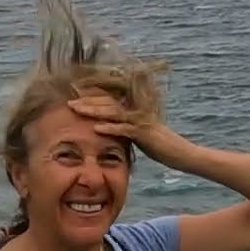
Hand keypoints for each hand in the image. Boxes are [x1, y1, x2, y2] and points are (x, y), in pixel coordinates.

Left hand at [67, 94, 194, 167]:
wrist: (180, 153)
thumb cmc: (160, 146)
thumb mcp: (140, 134)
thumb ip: (127, 128)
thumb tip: (112, 128)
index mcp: (134, 109)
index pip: (110, 99)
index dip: (93, 97)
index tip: (75, 97)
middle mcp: (137, 111)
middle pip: (108, 102)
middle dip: (88, 101)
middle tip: (69, 102)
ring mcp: (141, 120)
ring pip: (113, 112)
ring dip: (94, 110)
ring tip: (76, 109)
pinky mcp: (144, 133)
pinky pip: (124, 129)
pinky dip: (110, 128)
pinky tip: (96, 128)